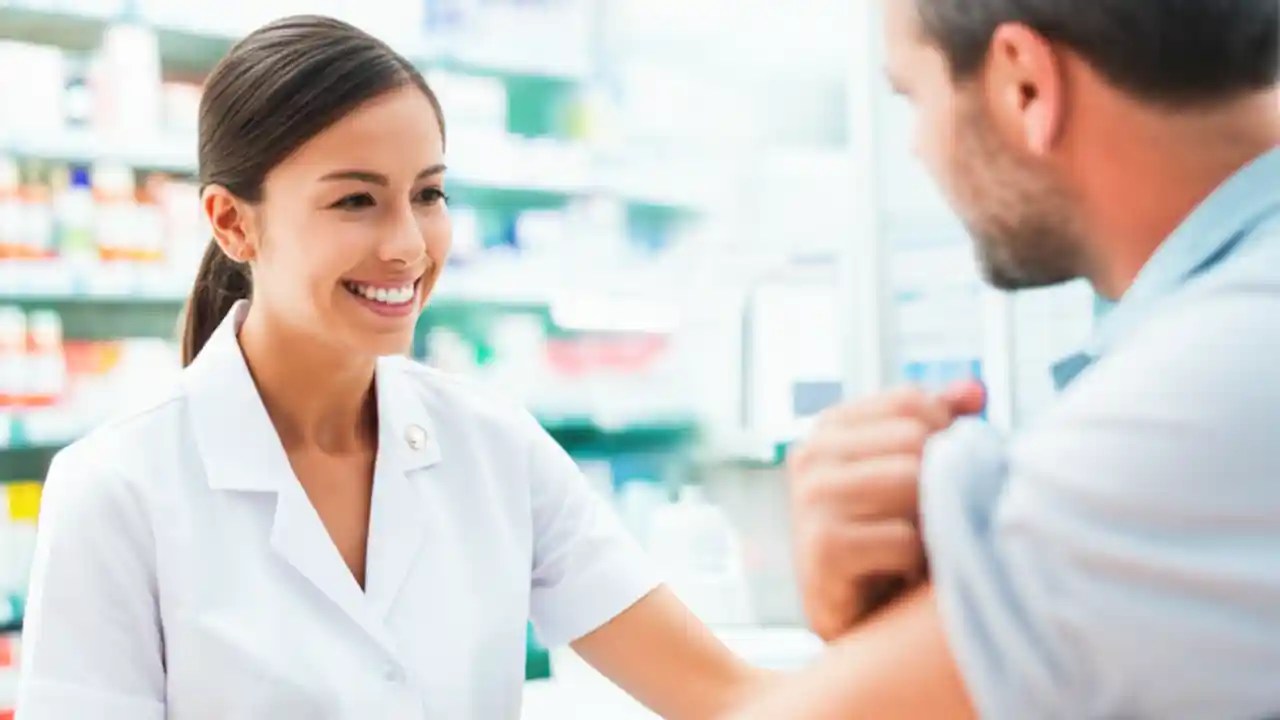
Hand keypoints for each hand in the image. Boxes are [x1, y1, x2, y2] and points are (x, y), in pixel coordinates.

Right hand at [788, 381, 984, 641]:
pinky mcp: (821, 549)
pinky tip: (902, 576)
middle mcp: (810, 456)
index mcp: (831, 428)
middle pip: (915, 438)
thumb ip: (941, 426)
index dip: (947, 435)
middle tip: (931, 520)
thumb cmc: (893, 543)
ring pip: (911, 480)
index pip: (912, 401)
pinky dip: (917, 562)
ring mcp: (810, 501)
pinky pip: (904, 538)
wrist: (860, 623)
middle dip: (940, 481)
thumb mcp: (913, 473)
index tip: (942, 476)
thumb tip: (975, 391)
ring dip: (930, 521)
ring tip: (918, 545)